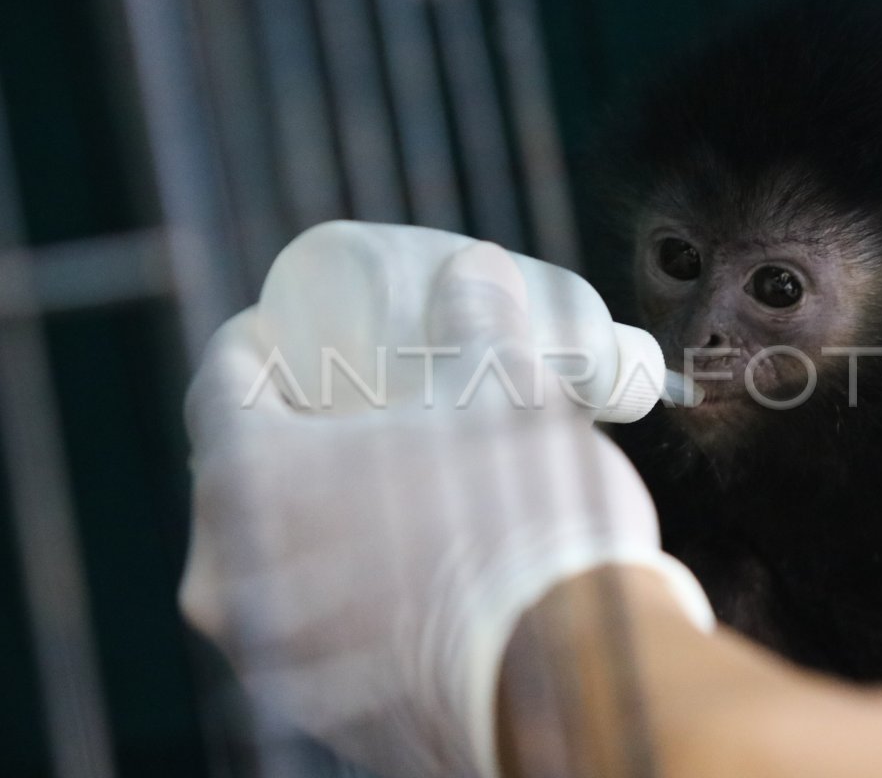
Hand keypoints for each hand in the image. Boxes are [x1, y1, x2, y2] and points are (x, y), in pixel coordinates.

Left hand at [179, 242, 712, 776]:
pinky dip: (344, 578)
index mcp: (250, 481)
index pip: (222, 381)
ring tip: (390, 480)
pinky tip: (408, 558)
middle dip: (295, 425)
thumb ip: (480, 319)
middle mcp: (232, 572)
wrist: (565, 679)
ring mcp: (270, 649)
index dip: (261, 340)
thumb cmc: (521, 523)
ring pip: (276, 548)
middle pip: (245, 468)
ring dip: (319, 507)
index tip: (297, 327)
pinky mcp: (316, 704)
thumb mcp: (506, 392)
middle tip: (356, 400)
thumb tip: (477, 271)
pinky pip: (313, 615)